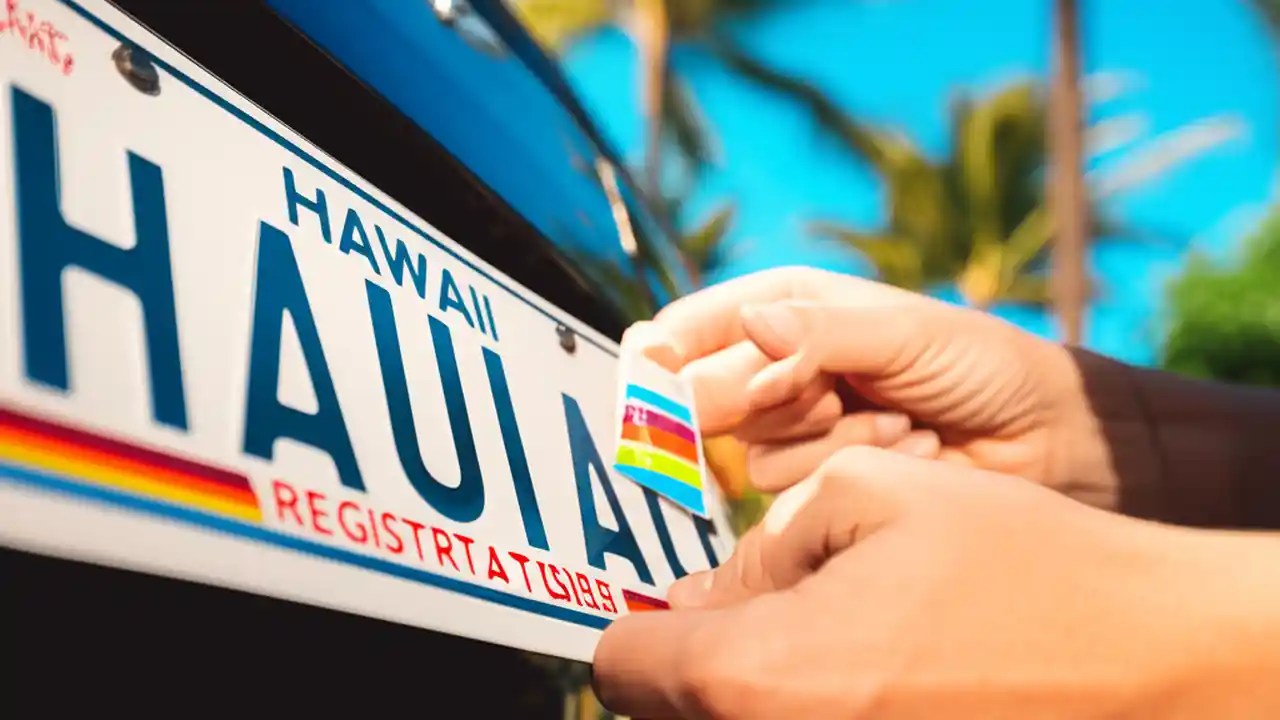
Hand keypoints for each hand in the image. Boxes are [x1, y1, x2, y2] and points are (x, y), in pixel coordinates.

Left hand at [593, 448, 1279, 718]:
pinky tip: (864, 668)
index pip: (622, 663)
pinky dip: (804, 704)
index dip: (637, 620)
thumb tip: (710, 592)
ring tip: (822, 631)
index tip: (667, 600)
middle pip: (667, 710)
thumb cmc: (1019, 564)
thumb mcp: (871, 493)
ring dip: (745, 685)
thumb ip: (765, 540)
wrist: (1149, 657)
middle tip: (747, 608)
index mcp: (757, 677)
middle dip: (687, 659)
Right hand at [623, 267, 1118, 506]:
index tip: (654, 377)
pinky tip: (909, 447)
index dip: (666, 354)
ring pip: (752, 452)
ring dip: (830, 440)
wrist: (1043, 437)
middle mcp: (777, 366)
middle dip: (775, 400)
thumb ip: (821, 335)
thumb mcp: (903, 333)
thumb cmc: (980, 365)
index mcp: (788, 307)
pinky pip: (788, 492)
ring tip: (899, 418)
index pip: (694, 326)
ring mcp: (795, 427)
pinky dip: (851, 471)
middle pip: (707, 396)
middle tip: (830, 396)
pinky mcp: (816, 484)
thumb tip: (752, 329)